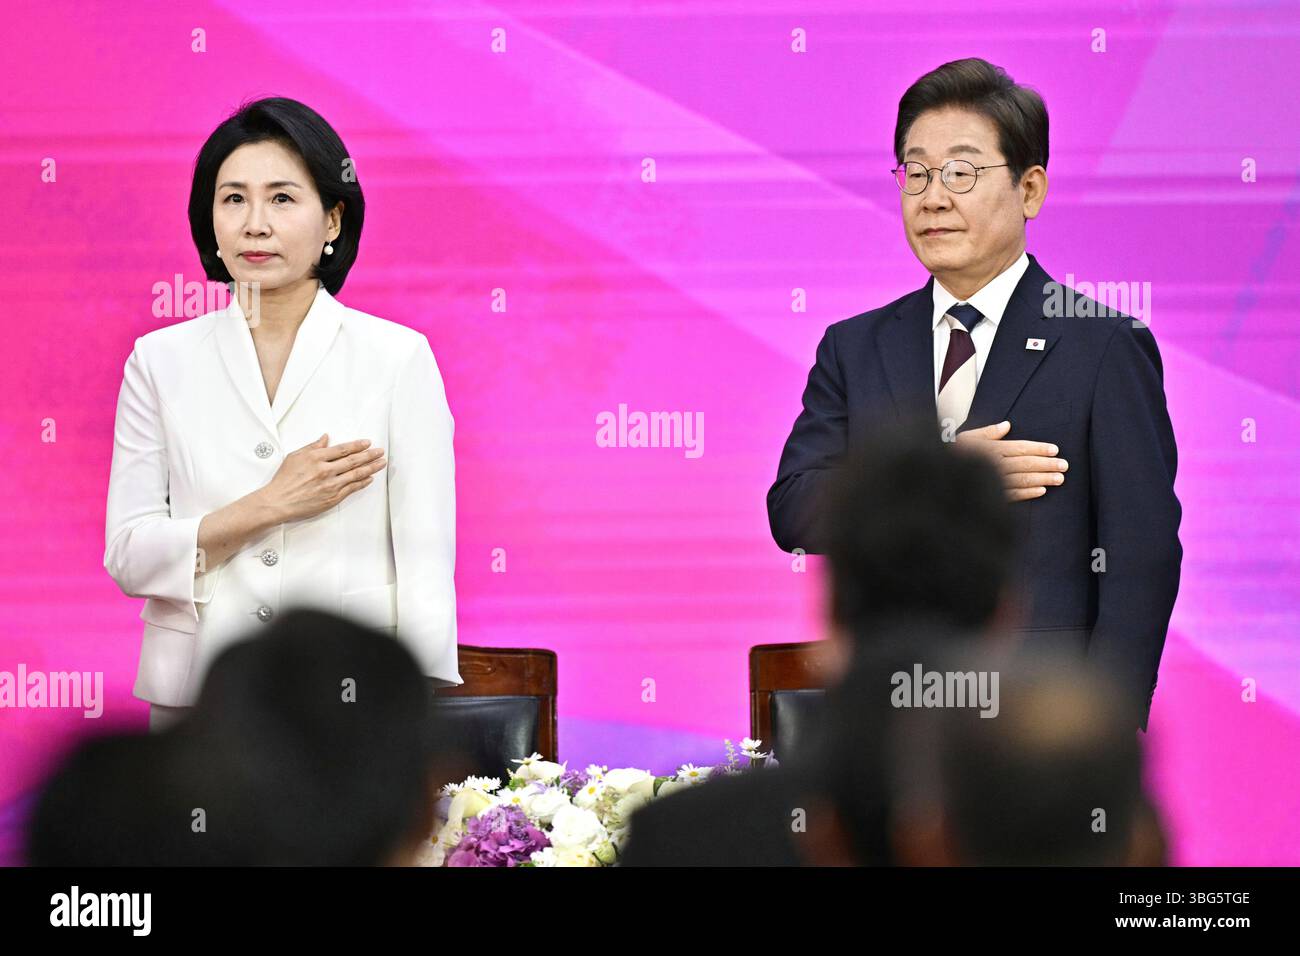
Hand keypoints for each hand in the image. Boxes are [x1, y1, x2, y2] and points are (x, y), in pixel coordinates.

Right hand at [258, 434, 386, 522]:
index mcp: (316, 458)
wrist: (278, 501)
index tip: (367, 443)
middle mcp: (325, 470)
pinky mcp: (332, 498)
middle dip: (370, 455)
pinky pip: (352, 489)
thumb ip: (313, 447)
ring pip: (356, 474)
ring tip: (381, 463)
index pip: (343, 449)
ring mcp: (330, 485)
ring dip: (371, 468)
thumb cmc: (284, 480)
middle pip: (353, 460)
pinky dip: (362, 483)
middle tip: (380, 452)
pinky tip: (369, 478)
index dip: (357, 445)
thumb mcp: (295, 457)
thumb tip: (325, 438)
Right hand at [955, 420, 1067, 501]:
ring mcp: (992, 481)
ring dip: (1042, 479)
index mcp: (989, 448)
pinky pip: (1012, 495)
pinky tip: (1041, 491)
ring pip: (1022, 479)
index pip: (1019, 448)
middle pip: (1025, 464)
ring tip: (1059, 479)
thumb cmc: (949, 453)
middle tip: (1064, 466)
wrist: (934, 474)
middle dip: (1046, 464)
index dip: (1038, 449)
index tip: (1055, 450)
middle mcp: (993, 464)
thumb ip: (987, 433)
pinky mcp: (990, 495)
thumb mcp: (965, 437)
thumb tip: (1006, 425)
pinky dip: (1028, 493)